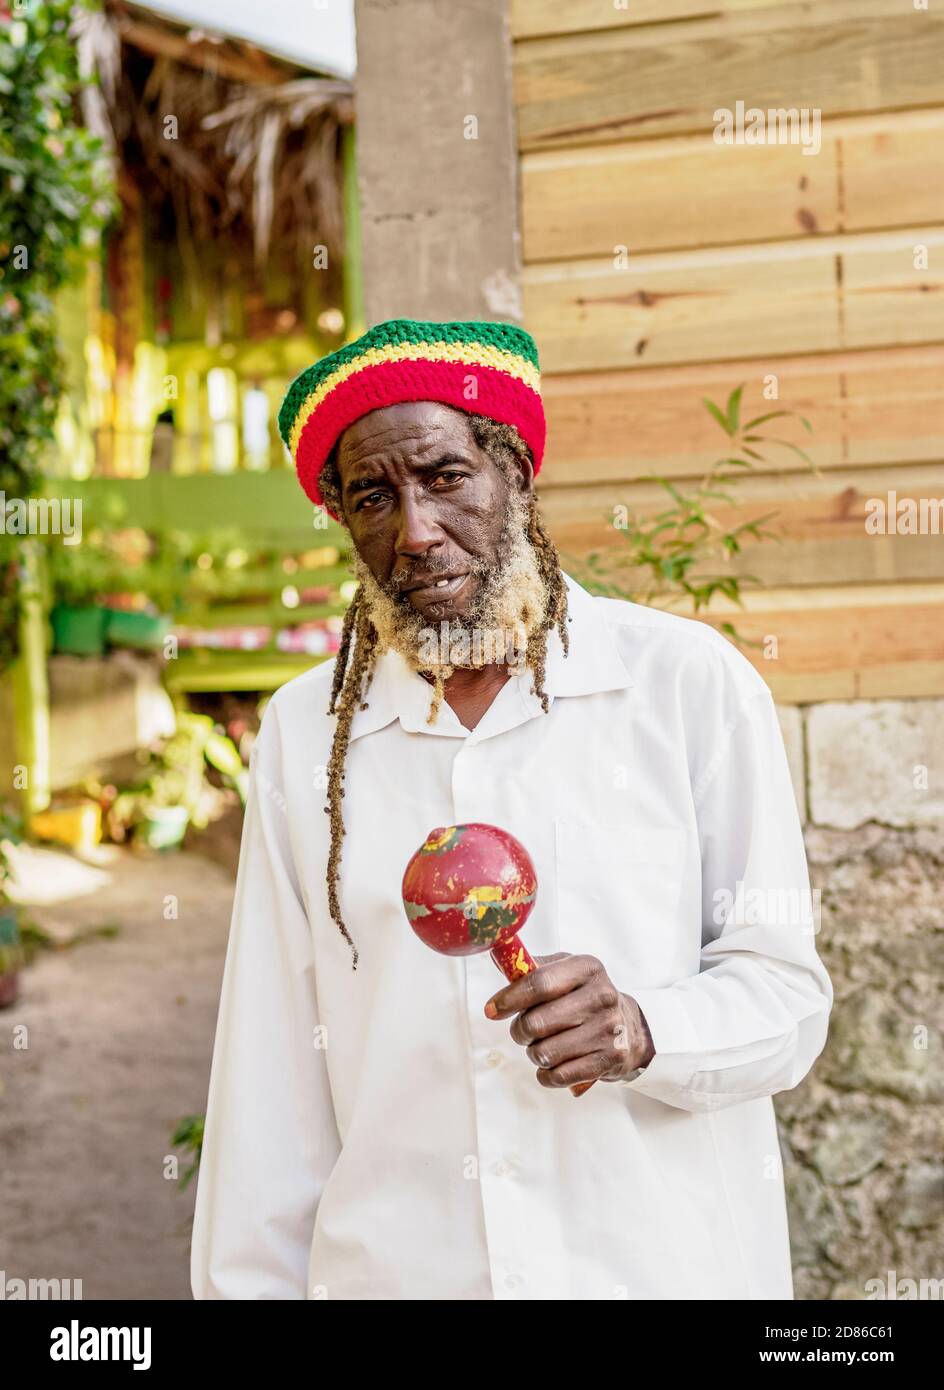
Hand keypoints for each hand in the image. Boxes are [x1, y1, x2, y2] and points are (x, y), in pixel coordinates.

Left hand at [483, 953, 655, 1090]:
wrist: (629, 1026)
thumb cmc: (585, 996)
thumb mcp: (566, 971)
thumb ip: (532, 966)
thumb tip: (498, 959)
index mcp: (587, 968)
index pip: (539, 983)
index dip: (509, 999)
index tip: (492, 1010)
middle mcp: (601, 996)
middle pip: (537, 1022)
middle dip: (520, 1031)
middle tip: (523, 1031)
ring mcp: (608, 1029)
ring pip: (544, 1052)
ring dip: (534, 1052)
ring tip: (542, 1046)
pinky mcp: (609, 1059)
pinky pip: (559, 1075)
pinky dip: (546, 1074)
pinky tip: (551, 1065)